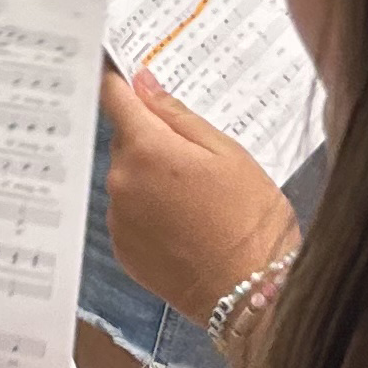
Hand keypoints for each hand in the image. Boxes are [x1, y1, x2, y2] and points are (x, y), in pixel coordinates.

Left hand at [104, 67, 296, 330]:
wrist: (252, 294)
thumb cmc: (251, 221)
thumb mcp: (228, 154)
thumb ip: (178, 115)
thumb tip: (143, 84)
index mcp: (146, 149)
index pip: (115, 98)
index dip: (120, 82)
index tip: (123, 73)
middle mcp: (121, 181)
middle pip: (126, 141)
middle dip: (152, 140)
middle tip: (197, 161)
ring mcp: (118, 218)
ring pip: (128, 178)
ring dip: (151, 179)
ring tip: (196, 202)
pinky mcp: (123, 250)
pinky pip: (130, 214)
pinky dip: (149, 212)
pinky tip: (184, 226)